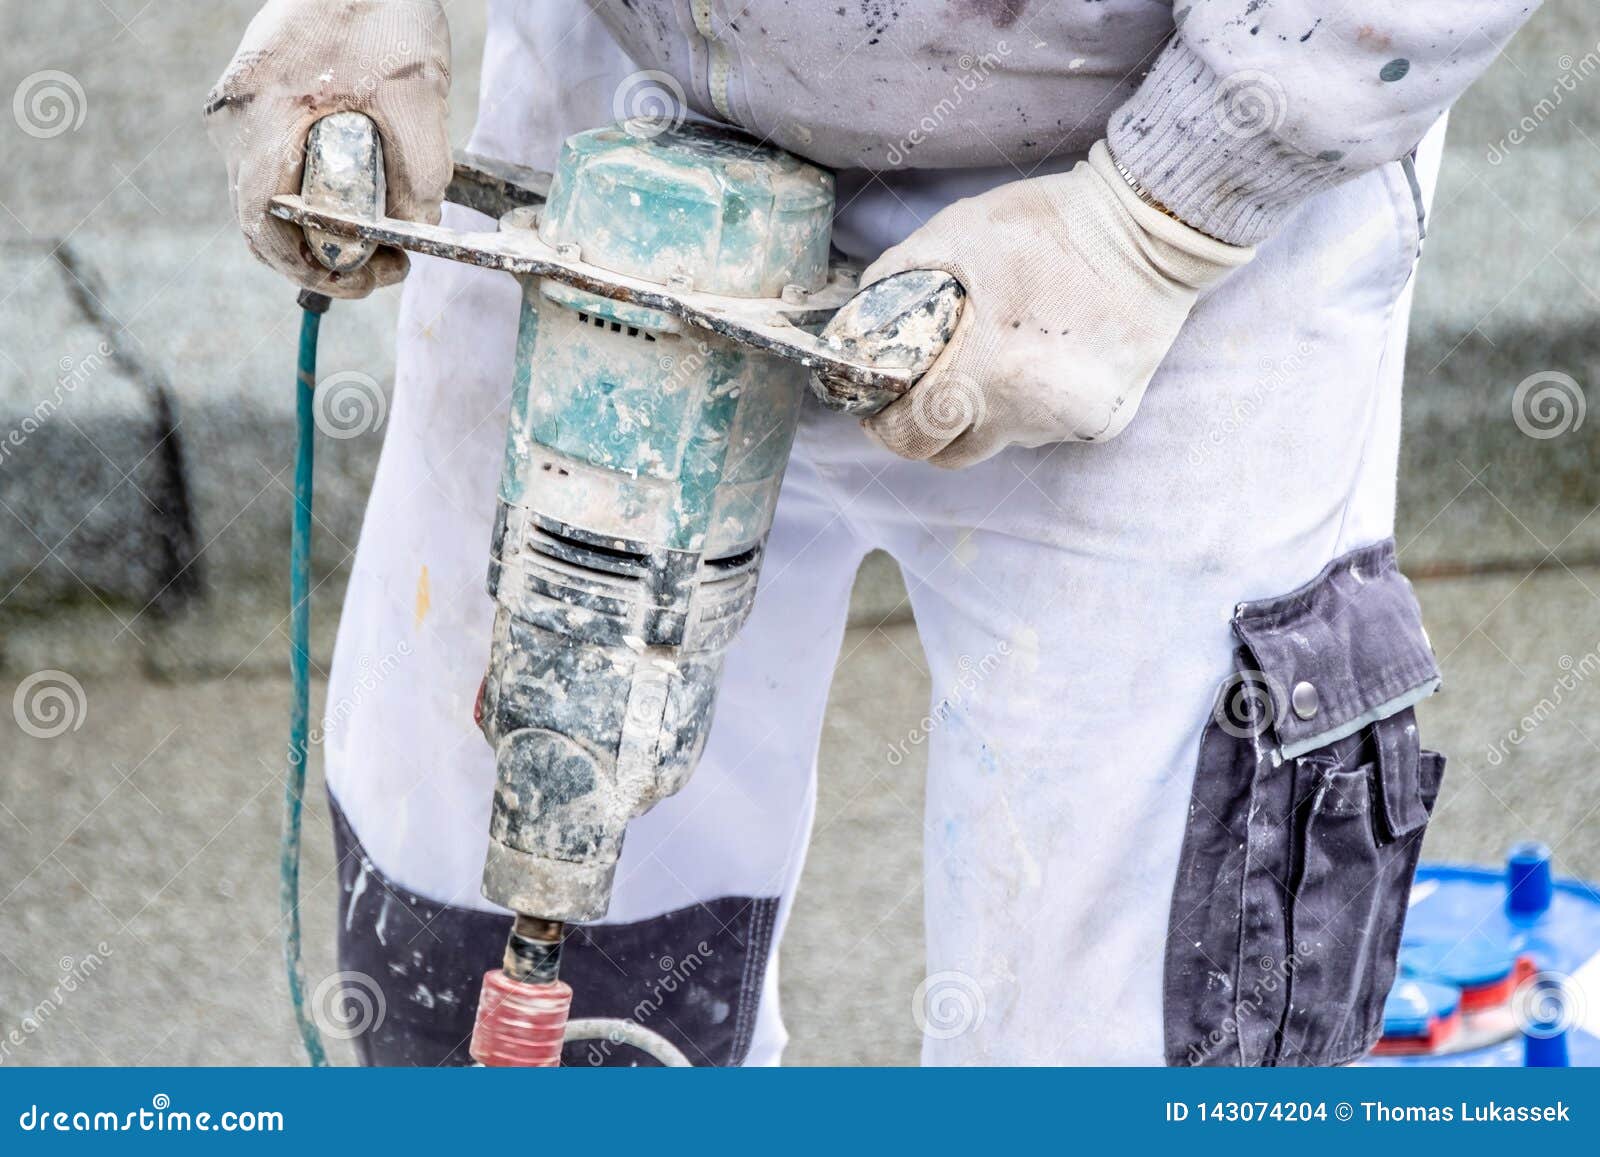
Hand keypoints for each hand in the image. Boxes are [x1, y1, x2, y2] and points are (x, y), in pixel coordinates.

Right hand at [204, 0, 451, 298]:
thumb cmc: (381, 8)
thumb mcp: (418, 96)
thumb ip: (421, 172)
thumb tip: (419, 230)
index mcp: (259, 118)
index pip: (263, 226)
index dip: (313, 270)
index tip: (368, 282)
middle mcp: (236, 120)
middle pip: (265, 221)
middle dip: (326, 259)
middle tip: (387, 270)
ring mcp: (244, 112)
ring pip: (273, 200)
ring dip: (325, 233)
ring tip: (384, 245)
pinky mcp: (262, 104)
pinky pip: (281, 170)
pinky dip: (319, 200)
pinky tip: (366, 207)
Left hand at [858, 141, 1253, 467]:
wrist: (1150, 229)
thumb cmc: (1046, 225)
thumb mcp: (955, 233)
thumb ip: (897, 279)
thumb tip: (860, 323)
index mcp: (986, 371)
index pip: (911, 434)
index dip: (884, 426)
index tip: (876, 409)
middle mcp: (1028, 412)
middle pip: (949, 454)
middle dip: (924, 430)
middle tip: (918, 396)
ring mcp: (1068, 422)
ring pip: (998, 441)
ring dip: (980, 415)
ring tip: (988, 361)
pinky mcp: (1102, 422)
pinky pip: (1043, 428)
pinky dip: (1028, 404)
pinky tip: (1039, 356)